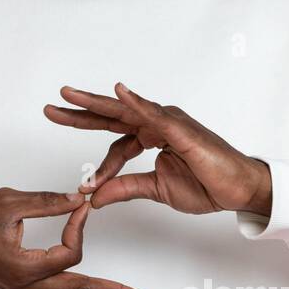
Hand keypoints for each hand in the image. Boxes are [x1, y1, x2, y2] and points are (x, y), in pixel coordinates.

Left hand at [44, 83, 272, 216]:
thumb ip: (124, 188)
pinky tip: (118, 92)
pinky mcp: (181, 129)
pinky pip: (154, 114)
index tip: (84, 188)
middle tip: (50, 107)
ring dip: (96, 101)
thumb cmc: (206, 185)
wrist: (238, 190)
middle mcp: (156, 124)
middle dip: (79, 111)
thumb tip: (93, 195)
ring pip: (125, 110)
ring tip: (69, 94)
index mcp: (150, 137)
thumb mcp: (155, 190)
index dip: (99, 167)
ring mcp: (168, 123)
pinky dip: (135, 103)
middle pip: (111, 116)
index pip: (113, 143)